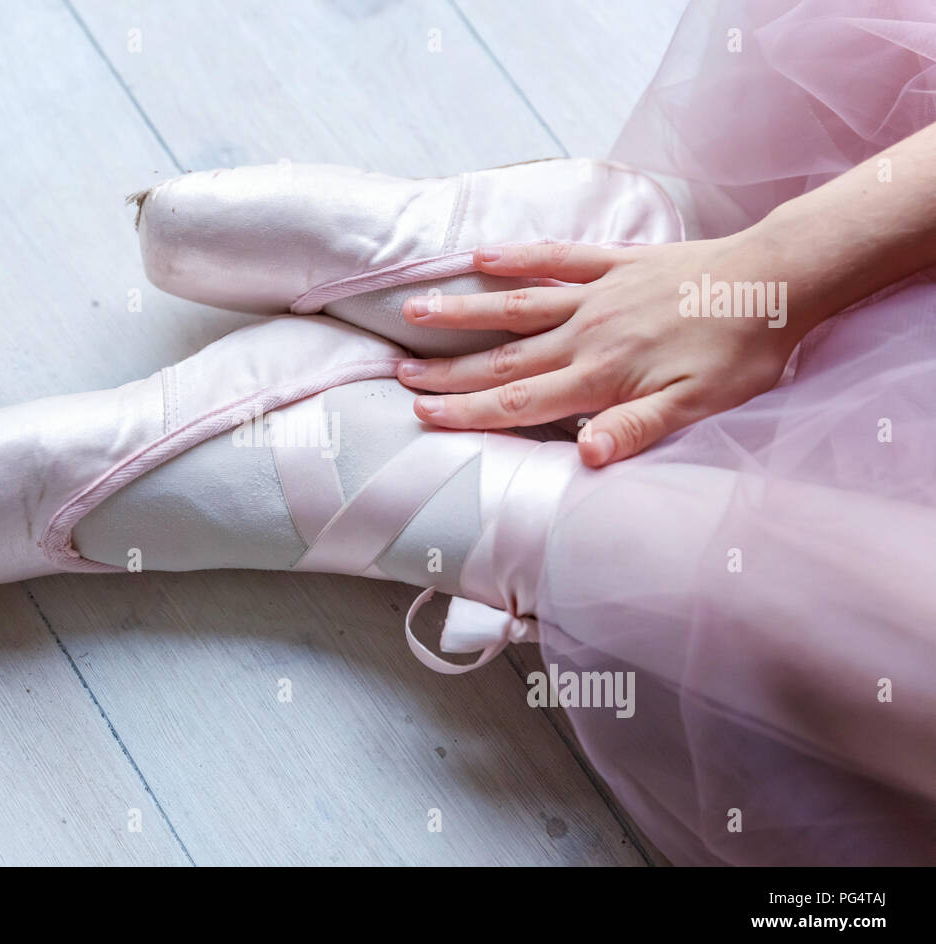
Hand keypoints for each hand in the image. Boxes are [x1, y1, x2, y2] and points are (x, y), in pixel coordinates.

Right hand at [396, 231, 814, 466]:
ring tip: (415, 310)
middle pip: (503, 358)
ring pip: (515, 305)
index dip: (466, 411)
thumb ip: (637, 427)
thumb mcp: (698, 404)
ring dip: (463, 311)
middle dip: (448, 370)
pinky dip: (517, 257)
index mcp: (601, 376)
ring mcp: (596, 294)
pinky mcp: (615, 264)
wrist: (777, 278)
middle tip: (398, 373)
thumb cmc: (740, 350)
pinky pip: (556, 258)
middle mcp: (586, 334)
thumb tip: (586, 456)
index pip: (519, 402)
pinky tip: (482, 255)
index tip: (421, 413)